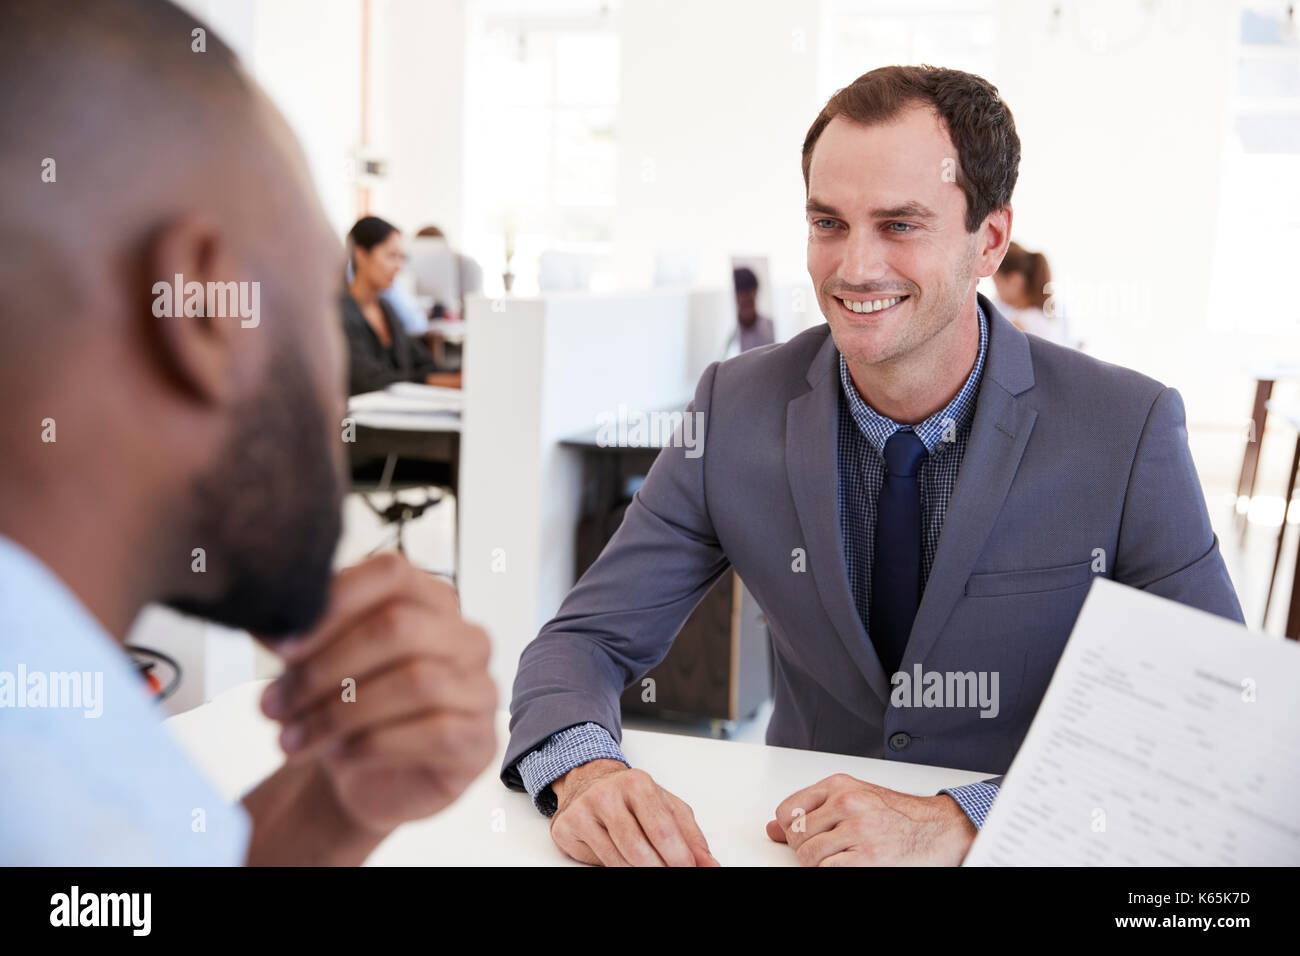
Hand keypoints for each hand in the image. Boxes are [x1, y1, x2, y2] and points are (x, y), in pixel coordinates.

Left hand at [258, 552, 496, 837]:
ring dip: (340, 713)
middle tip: (273, 703)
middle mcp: (464, 636)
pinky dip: (375, 744)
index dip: (335, 603)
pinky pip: (436, 732)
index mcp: (429, 599)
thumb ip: (298, 635)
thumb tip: (268, 621)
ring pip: (416, 682)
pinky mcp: (480, 741)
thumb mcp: (313, 663)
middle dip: (326, 668)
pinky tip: (338, 755)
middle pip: (400, 628)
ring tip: (291, 739)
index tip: (281, 646)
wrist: (365, 779)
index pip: (392, 573)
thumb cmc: (346, 708)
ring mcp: (480, 688)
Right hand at [548, 759, 718, 866]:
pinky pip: (599, 861)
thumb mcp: (667, 807)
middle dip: (660, 870)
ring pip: (619, 860)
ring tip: (650, 866)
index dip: (679, 858)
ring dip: (640, 871)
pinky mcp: (568, 826)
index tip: (688, 870)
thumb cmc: (632, 796)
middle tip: (669, 872)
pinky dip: (618, 867)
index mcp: (637, 783)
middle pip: (639, 850)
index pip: (662, 830)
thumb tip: (711, 866)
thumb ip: (690, 836)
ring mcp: (584, 810)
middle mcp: (607, 794)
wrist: (588, 781)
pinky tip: (624, 859)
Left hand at [767, 773, 975, 865]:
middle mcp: (847, 803)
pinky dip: (830, 870)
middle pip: (796, 835)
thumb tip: (773, 828)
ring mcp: (857, 830)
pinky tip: (845, 864)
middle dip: (803, 847)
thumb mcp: (853, 798)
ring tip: (836, 858)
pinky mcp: (867, 856)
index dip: (789, 828)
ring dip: (817, 863)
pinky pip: (826, 870)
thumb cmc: (897, 814)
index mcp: (840, 785)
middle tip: (823, 849)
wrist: (936, 829)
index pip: (788, 809)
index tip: (800, 835)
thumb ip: (813, 809)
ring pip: (808, 855)